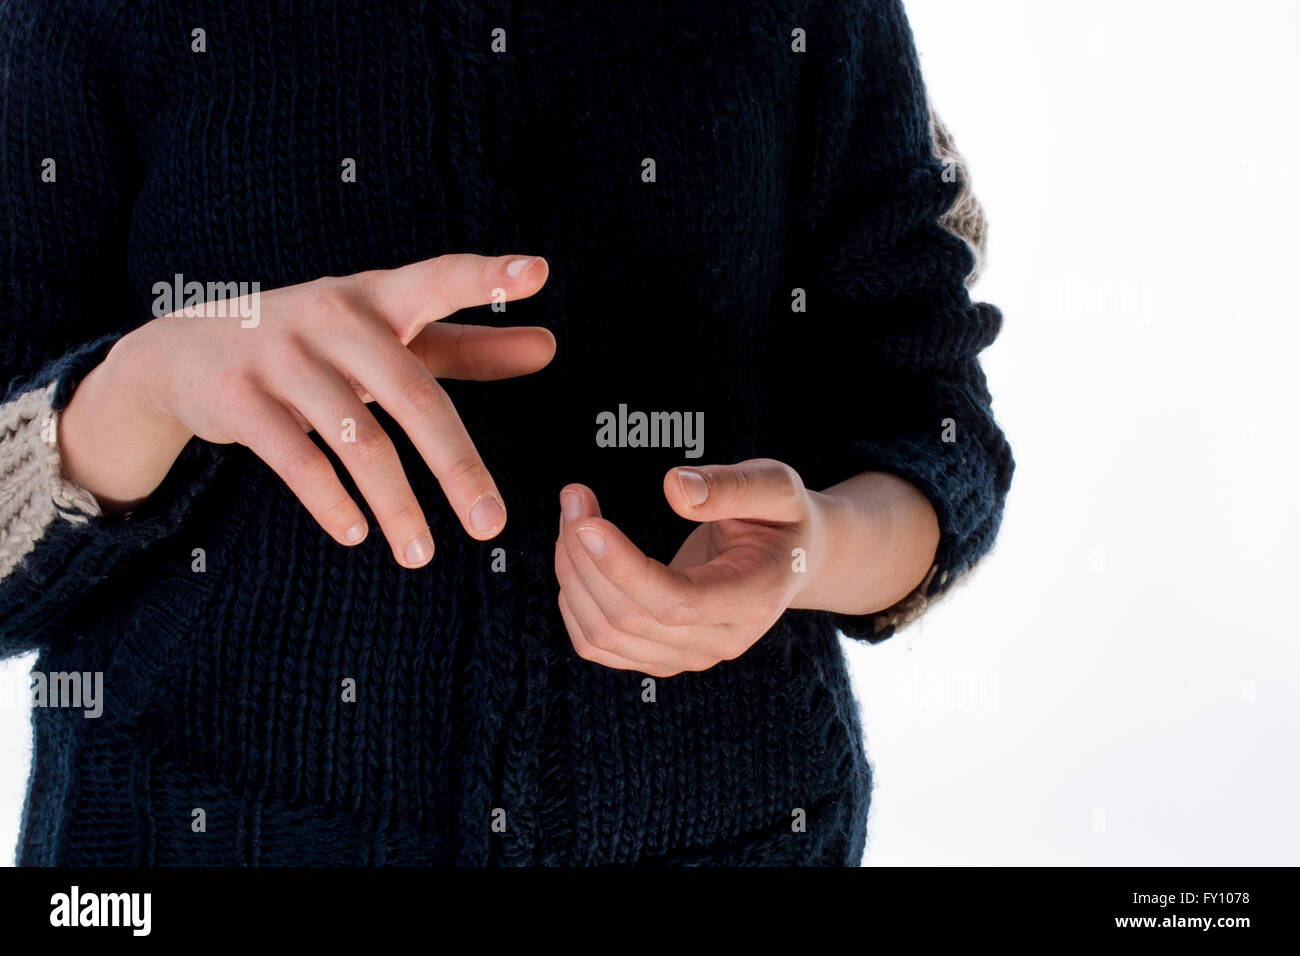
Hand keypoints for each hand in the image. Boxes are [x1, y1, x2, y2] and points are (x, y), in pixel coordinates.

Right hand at [59, 253, 552, 566]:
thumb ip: (468, 346)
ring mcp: (282, 355)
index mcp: (378, 297)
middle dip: (457, 466)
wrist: (186, 351)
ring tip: (422, 556)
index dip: (487, 276)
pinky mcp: (239, 398)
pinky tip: (357, 534)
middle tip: (492, 525)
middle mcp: (333, 317)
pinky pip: (295, 458)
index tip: (540, 272)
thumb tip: (549, 347)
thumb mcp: (387, 336)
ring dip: (396, 505)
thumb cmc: (316, 344)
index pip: (439, 279)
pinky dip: (331, 502)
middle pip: (412, 395)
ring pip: (356, 439)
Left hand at [554, 459, 826, 675]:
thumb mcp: (776, 485)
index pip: (678, 603)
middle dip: (585, 556)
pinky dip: (572, 602)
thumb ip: (731, 487)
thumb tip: (674, 488)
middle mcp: (722, 640)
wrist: (788, 558)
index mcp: (755, 597)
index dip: (623, 568)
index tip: (586, 522)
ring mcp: (689, 656)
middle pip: (630, 618)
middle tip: (574, 496)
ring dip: (571, 574)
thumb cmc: (780, 516)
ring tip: (572, 516)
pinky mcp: (661, 658)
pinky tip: (575, 557)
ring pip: (604, 634)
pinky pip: (597, 646)